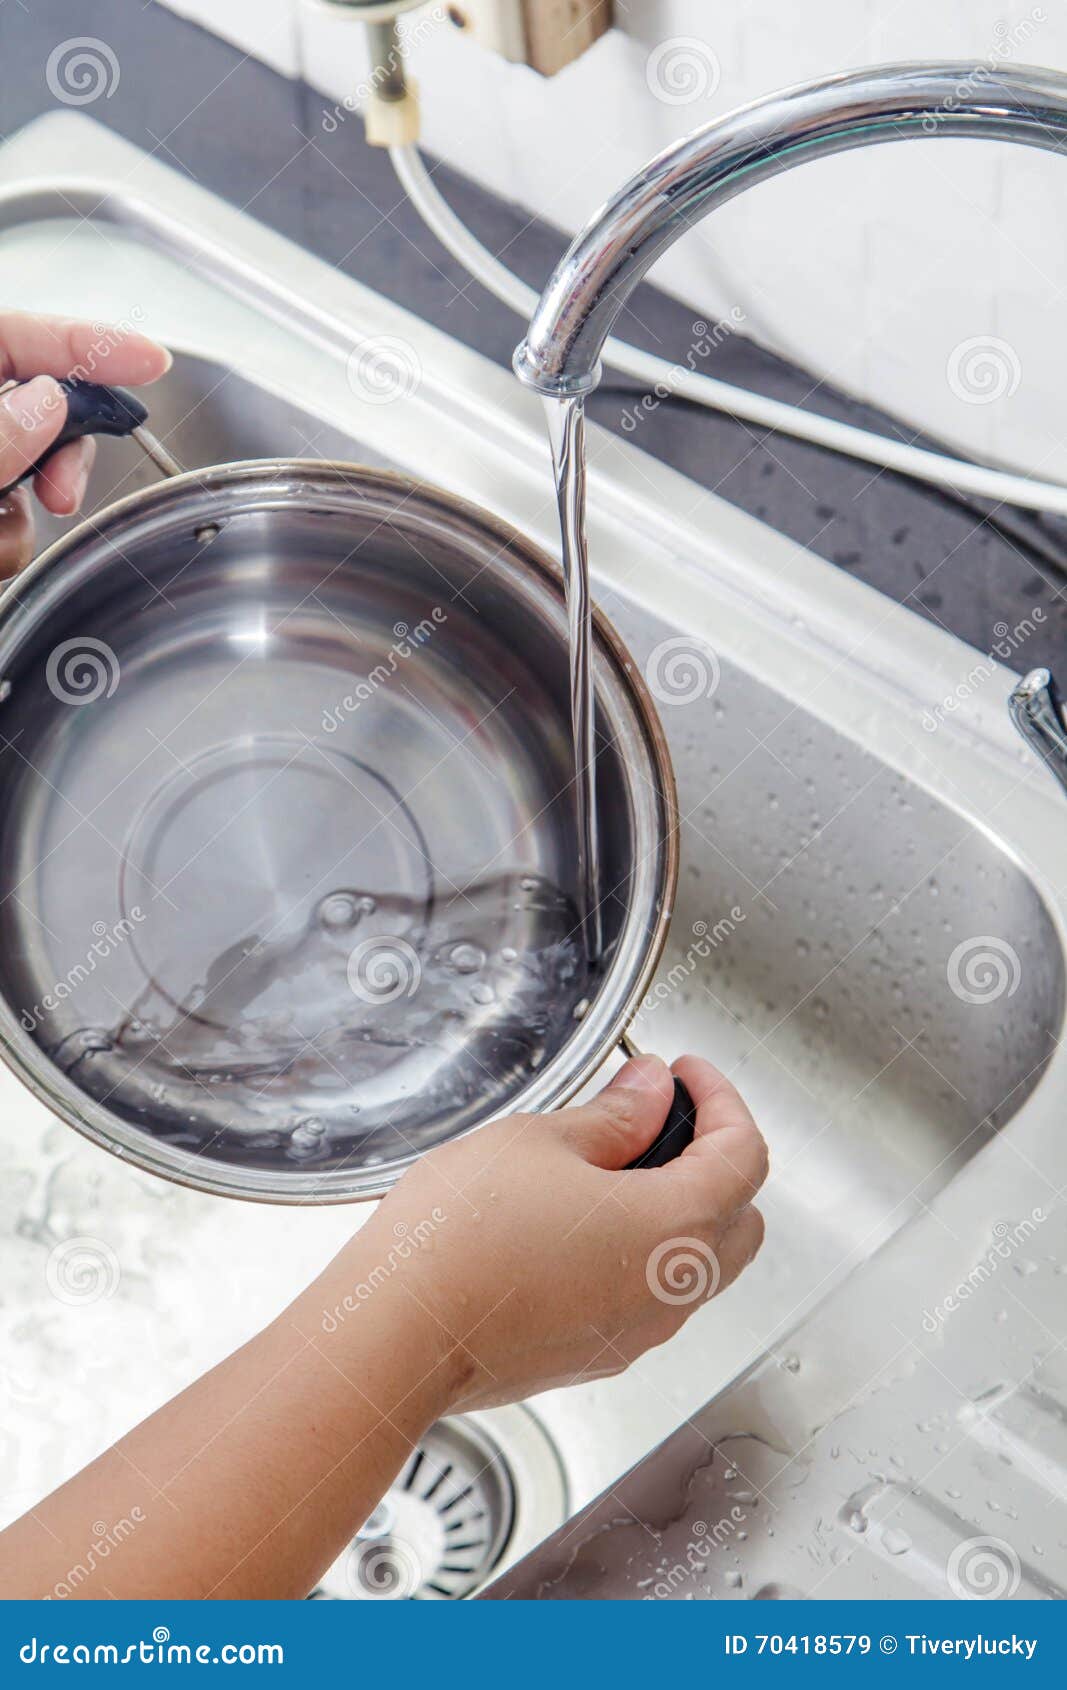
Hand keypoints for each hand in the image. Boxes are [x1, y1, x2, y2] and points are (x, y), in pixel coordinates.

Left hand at [0, 313, 170, 577]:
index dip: (90, 343)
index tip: (152, 361)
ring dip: (23, 517)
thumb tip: (50, 403)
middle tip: (61, 497)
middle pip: (39, 409)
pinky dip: (7, 543)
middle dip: (62, 454)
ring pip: (29, 476)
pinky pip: (10, 522)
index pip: (18, 335)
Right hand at [329, 1053, 767, 1413]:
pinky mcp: (595, 1356)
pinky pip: (647, 1297)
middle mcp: (671, 1293)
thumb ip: (616, 1115)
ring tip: (614, 1162)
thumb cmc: (460, 1240)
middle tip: (665, 1114)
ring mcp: (635, 1334)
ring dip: (677, 1208)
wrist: (397, 1337)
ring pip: (696, 1264)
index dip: (722, 1099)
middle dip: (716, 1159)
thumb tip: (651, 1091)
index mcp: (677, 1230)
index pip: (745, 1155)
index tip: (688, 1073)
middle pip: (740, 1218)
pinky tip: (581, 1220)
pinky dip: (639, 1252)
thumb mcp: (541, 1141)